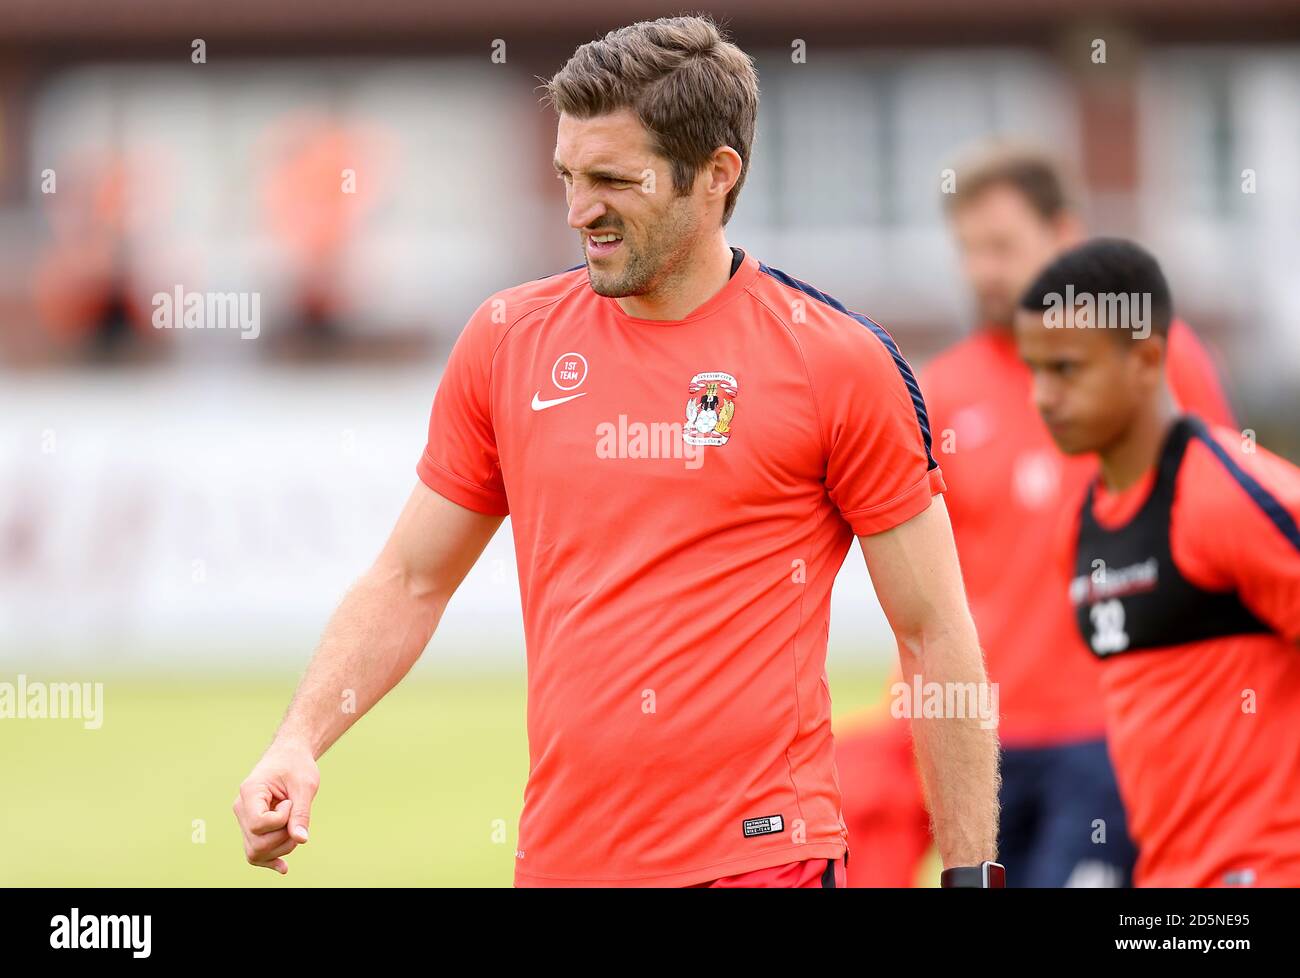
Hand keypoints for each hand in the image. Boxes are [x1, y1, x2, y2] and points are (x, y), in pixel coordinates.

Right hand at [233, 739, 319, 874]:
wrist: (289, 756)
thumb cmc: (296, 766)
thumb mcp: (305, 785)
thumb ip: (301, 812)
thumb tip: (301, 840)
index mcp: (250, 792)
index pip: (259, 824)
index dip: (281, 820)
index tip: (291, 803)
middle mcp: (241, 808)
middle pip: (257, 843)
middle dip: (284, 837)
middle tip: (296, 815)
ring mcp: (244, 820)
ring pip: (256, 852)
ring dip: (282, 847)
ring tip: (295, 824)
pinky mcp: (252, 828)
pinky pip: (254, 852)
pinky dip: (270, 860)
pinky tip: (283, 867)